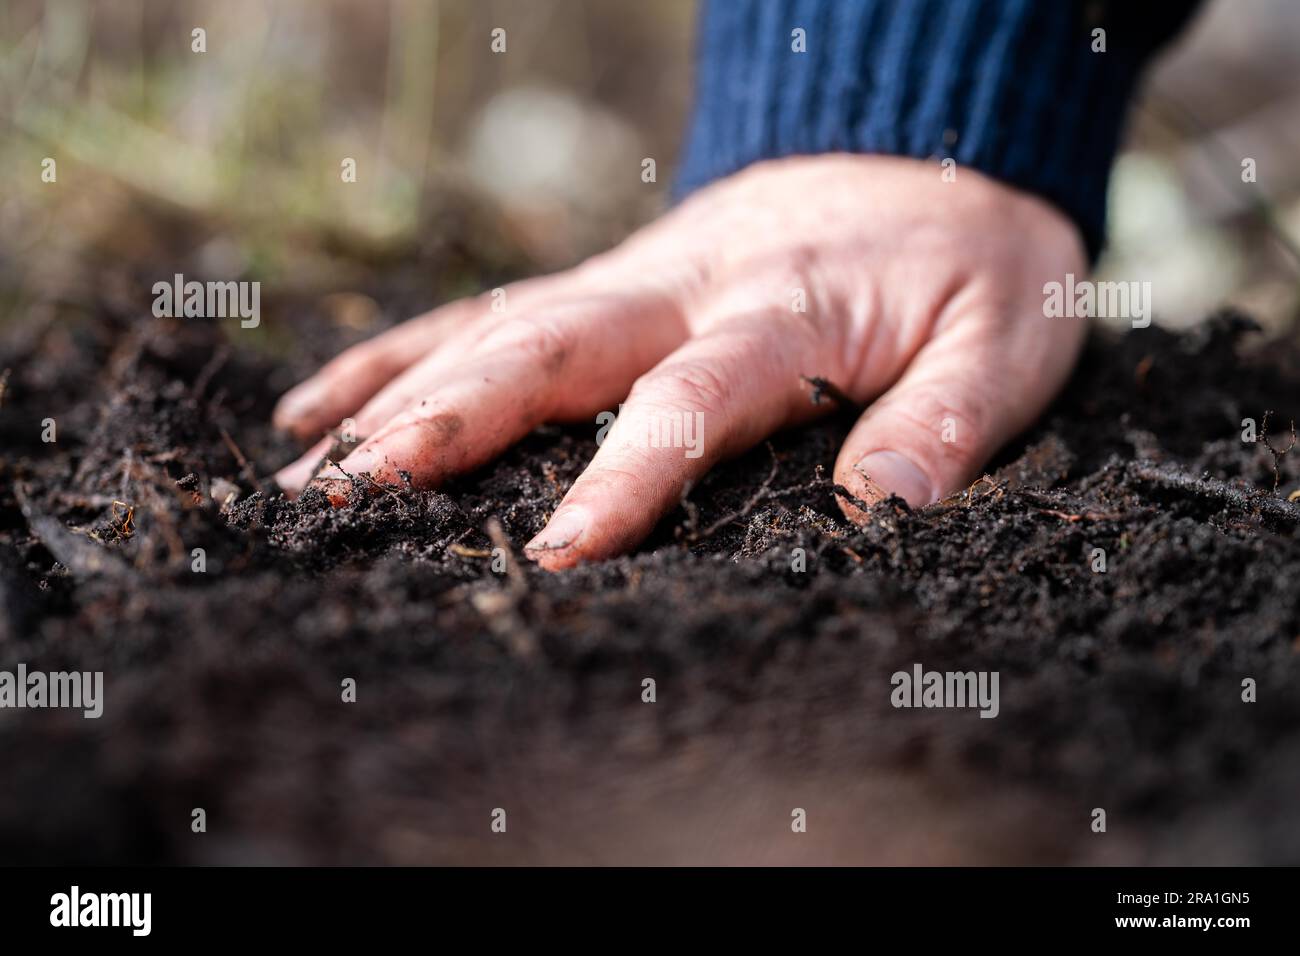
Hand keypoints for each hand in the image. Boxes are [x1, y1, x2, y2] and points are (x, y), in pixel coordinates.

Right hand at [273, 154, 1087, 569]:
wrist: (918, 156)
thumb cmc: (966, 261)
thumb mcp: (1001, 340)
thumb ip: (943, 422)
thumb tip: (881, 512)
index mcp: (781, 309)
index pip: (685, 398)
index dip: (620, 478)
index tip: (555, 557)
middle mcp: (682, 288)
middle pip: (546, 351)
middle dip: (445, 427)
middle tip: (354, 504)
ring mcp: (629, 281)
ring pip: (492, 333)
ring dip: (395, 404)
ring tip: (307, 479)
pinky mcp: (603, 287)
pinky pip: (485, 313)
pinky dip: (398, 359)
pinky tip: (320, 408)